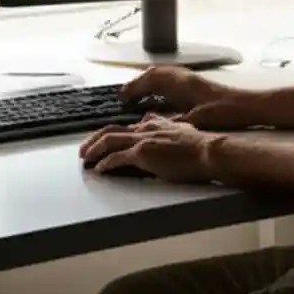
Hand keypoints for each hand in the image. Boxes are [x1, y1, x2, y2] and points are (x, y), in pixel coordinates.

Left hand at [79, 114, 221, 183]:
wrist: (209, 151)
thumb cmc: (200, 146)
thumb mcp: (182, 129)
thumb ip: (167, 126)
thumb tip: (157, 124)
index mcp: (154, 124)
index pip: (126, 127)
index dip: (112, 134)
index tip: (103, 140)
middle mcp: (145, 129)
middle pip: (111, 130)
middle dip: (94, 139)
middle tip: (84, 150)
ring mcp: (143, 140)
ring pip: (109, 140)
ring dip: (94, 149)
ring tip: (86, 158)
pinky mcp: (143, 153)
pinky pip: (117, 158)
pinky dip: (105, 163)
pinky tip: (100, 169)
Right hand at [122, 66, 259, 129]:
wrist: (247, 106)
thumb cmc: (223, 113)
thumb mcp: (192, 121)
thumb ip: (170, 122)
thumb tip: (149, 125)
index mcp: (179, 83)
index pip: (149, 80)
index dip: (133, 89)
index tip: (122, 98)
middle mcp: (182, 76)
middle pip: (152, 73)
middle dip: (137, 84)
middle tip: (124, 96)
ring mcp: (190, 78)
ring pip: (162, 74)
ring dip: (147, 83)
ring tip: (137, 95)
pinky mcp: (196, 83)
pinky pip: (171, 78)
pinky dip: (159, 84)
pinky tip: (160, 96)